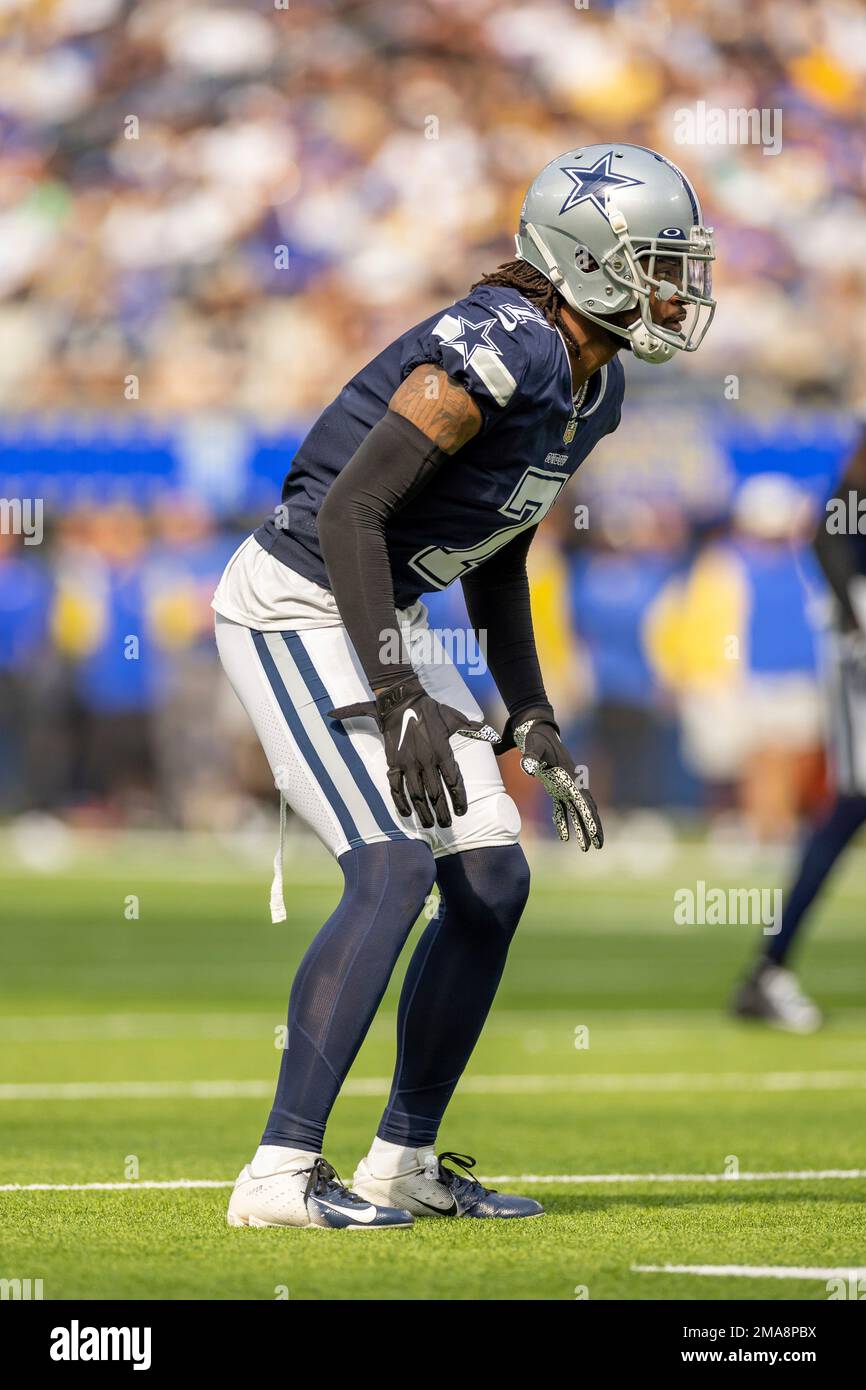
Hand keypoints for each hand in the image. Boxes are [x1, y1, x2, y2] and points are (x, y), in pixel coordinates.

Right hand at [329, 677, 498, 828]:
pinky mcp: (394, 762)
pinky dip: (400, 802)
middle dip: (442, 811)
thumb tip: (493, 735)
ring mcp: (408, 763)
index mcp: (443, 751)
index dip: (458, 799)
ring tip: (429, 824)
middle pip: (436, 793)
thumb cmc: (431, 710)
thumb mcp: (456, 719)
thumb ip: (474, 730)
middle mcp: (426, 760)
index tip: (462, 812)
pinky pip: (396, 787)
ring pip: (417, 794)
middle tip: (447, 825)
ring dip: (423, 812)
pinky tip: (407, 814)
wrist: (403, 702)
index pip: (453, 781)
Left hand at [505, 706, 603, 850]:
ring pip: (576, 810)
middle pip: (586, 808)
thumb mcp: (533, 746)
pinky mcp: (555, 785)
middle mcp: (570, 781)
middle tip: (598, 846)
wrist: (535, 728)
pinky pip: (563, 807)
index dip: (589, 818)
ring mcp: (564, 784)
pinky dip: (564, 821)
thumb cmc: (535, 737)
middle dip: (593, 827)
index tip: (595, 832)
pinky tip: (564, 836)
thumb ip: (531, 758)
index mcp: (568, 776)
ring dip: (581, 828)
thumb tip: (528, 768)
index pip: (582, 801)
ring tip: (584, 847)